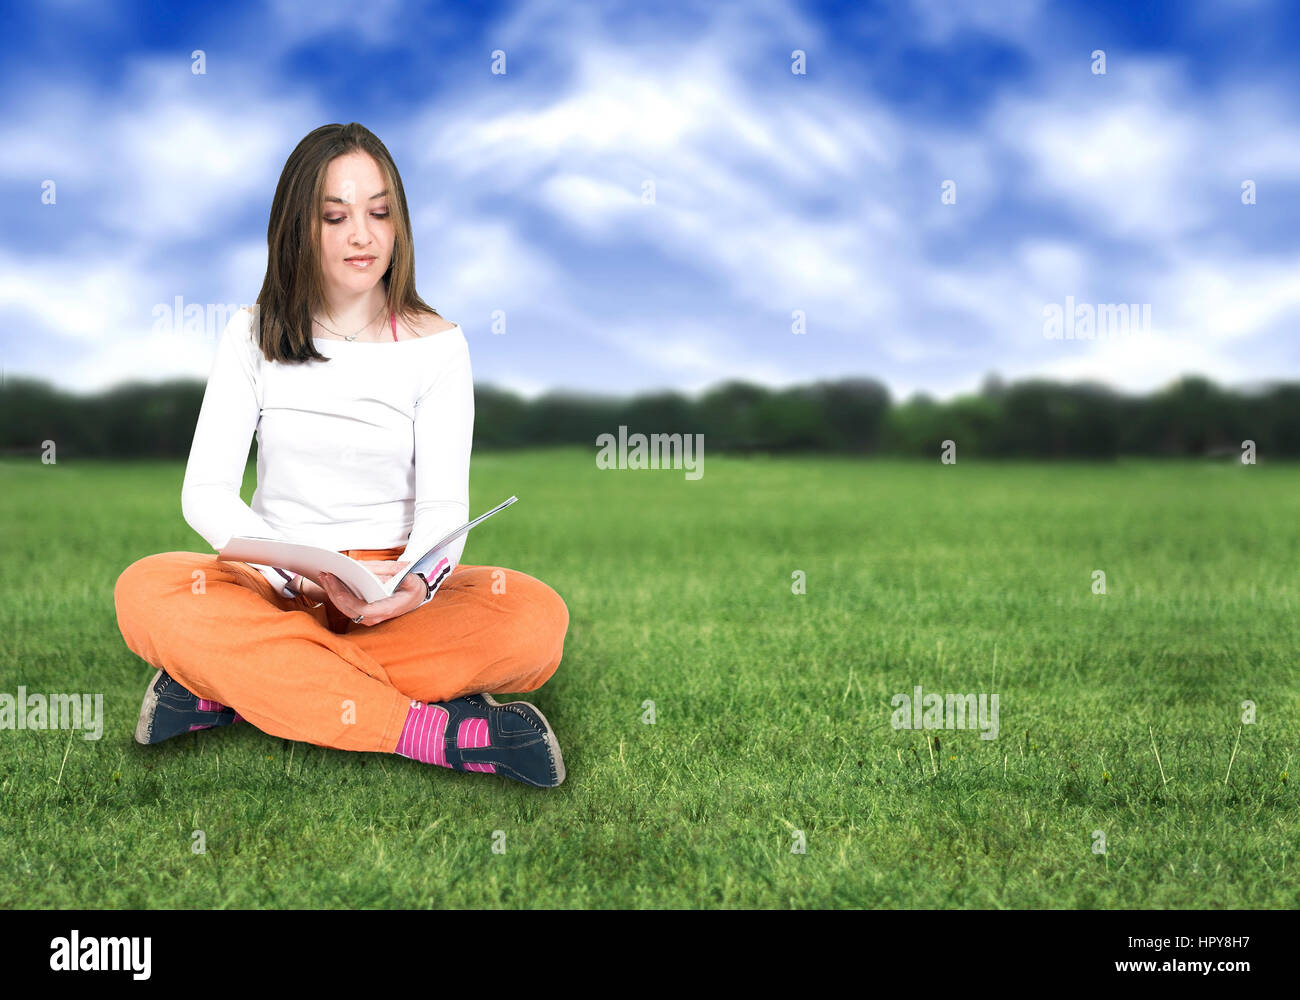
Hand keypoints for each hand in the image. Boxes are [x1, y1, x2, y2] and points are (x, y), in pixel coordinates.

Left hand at [310, 561, 425, 626]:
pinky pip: (347, 606)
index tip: (337, 583)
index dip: (346, 598)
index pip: (361, 609)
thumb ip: (389, 572)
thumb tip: (364, 567)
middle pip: (348, 609)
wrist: (418, 596)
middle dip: (334, 591)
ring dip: (332, 592)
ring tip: (324, 576)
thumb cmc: (413, 586)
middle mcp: (375, 617)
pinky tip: (331, 582)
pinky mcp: (364, 613)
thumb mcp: (408, 576)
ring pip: (345, 609)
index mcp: (387, 609)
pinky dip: (337, 594)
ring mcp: (368, 618)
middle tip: (325, 574)